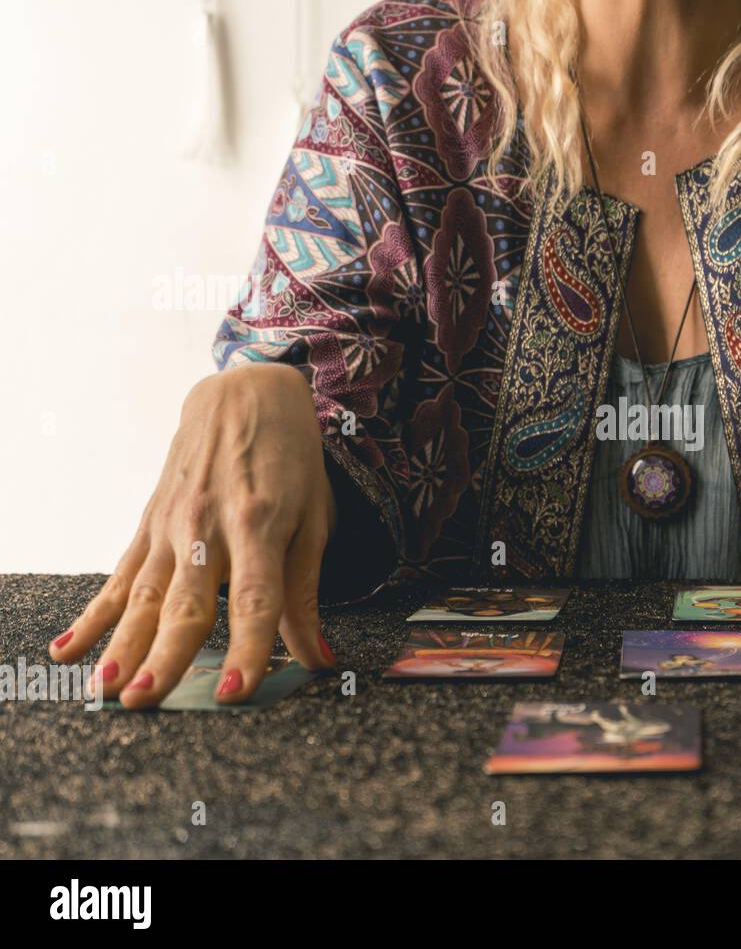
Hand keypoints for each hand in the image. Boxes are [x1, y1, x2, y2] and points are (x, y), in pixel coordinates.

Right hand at [49, 364, 336, 705]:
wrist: (245, 395)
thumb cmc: (291, 461)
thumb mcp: (314, 519)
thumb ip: (306, 591)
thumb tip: (317, 657)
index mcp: (261, 524)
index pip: (255, 599)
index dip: (246, 648)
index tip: (235, 693)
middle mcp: (210, 526)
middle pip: (187, 602)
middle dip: (166, 656)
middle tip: (146, 700)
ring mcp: (172, 525)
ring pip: (145, 596)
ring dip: (123, 645)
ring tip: (106, 689)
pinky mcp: (149, 524)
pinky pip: (120, 576)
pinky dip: (94, 615)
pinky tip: (68, 648)